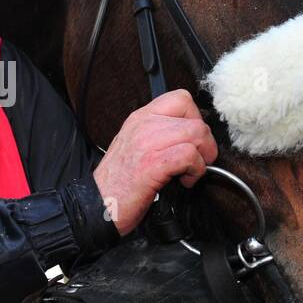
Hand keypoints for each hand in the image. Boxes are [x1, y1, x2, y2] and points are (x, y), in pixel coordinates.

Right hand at [92, 89, 217, 237]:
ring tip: (190, 172)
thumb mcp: (134, 145)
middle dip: (205, 144)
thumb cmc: (118, 182)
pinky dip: (195, 171)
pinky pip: (189, 155)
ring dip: (202, 158)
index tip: (192, 140)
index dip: (195, 118)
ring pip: (196, 134)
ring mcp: (147, 143)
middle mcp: (144, 126)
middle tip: (197, 161)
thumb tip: (189, 137)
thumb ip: (158, 133)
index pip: (181, 99)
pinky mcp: (153, 164)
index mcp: (140, 118)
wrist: (98, 204)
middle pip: (195, 120)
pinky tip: (185, 181)